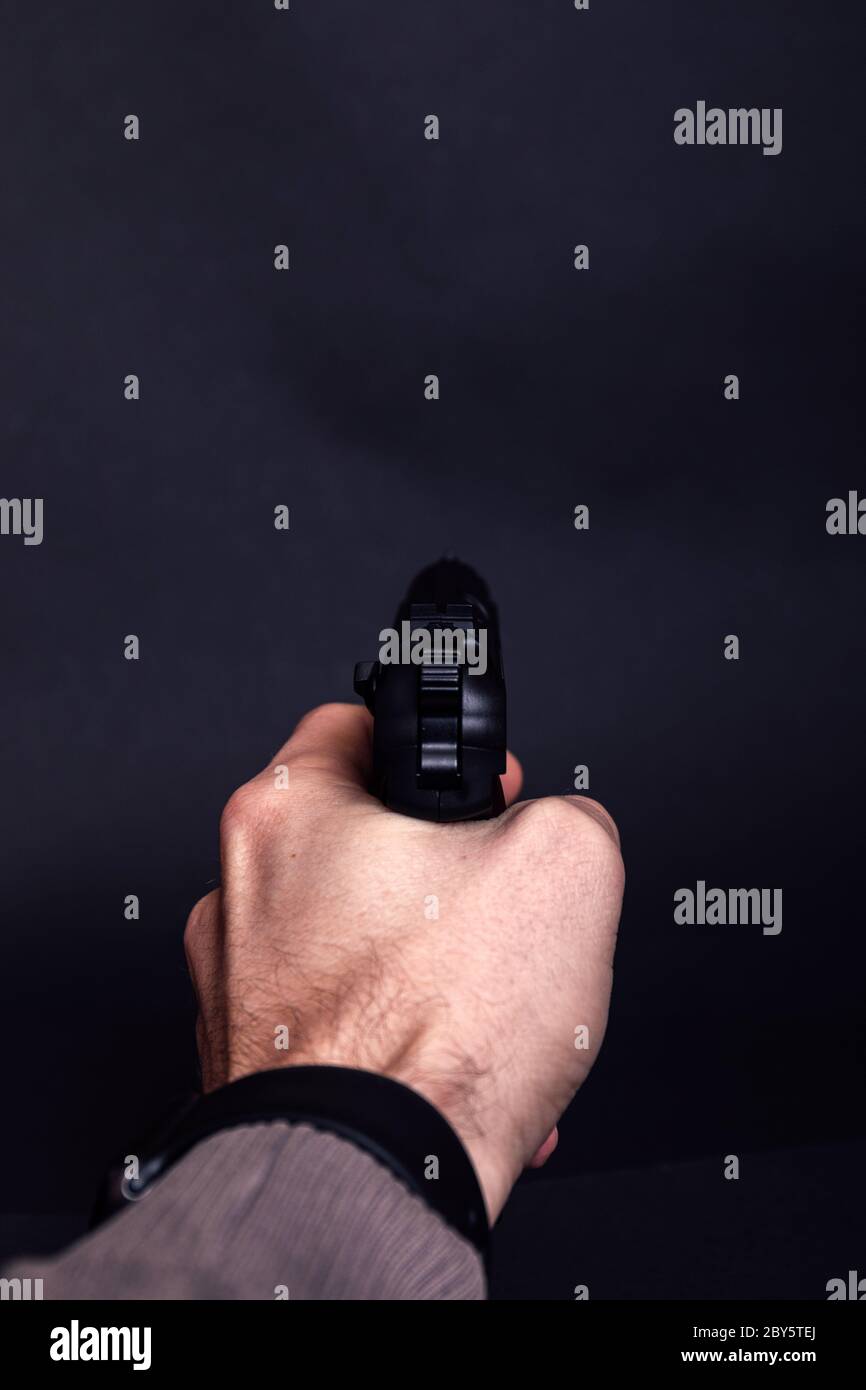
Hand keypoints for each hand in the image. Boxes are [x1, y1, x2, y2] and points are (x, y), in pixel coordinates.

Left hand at [184, 704, 623, 1220]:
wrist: (377, 1177)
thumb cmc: (433, 1035)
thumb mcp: (567, 863)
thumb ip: (567, 813)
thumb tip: (562, 832)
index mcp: (286, 814)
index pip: (354, 725)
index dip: (438, 748)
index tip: (478, 787)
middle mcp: (235, 892)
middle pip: (359, 844)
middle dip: (444, 876)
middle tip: (492, 906)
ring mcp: (234, 985)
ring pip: (354, 944)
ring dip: (427, 967)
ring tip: (484, 1007)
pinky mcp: (248, 1062)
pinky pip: (339, 1022)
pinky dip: (399, 1036)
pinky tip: (456, 1063)